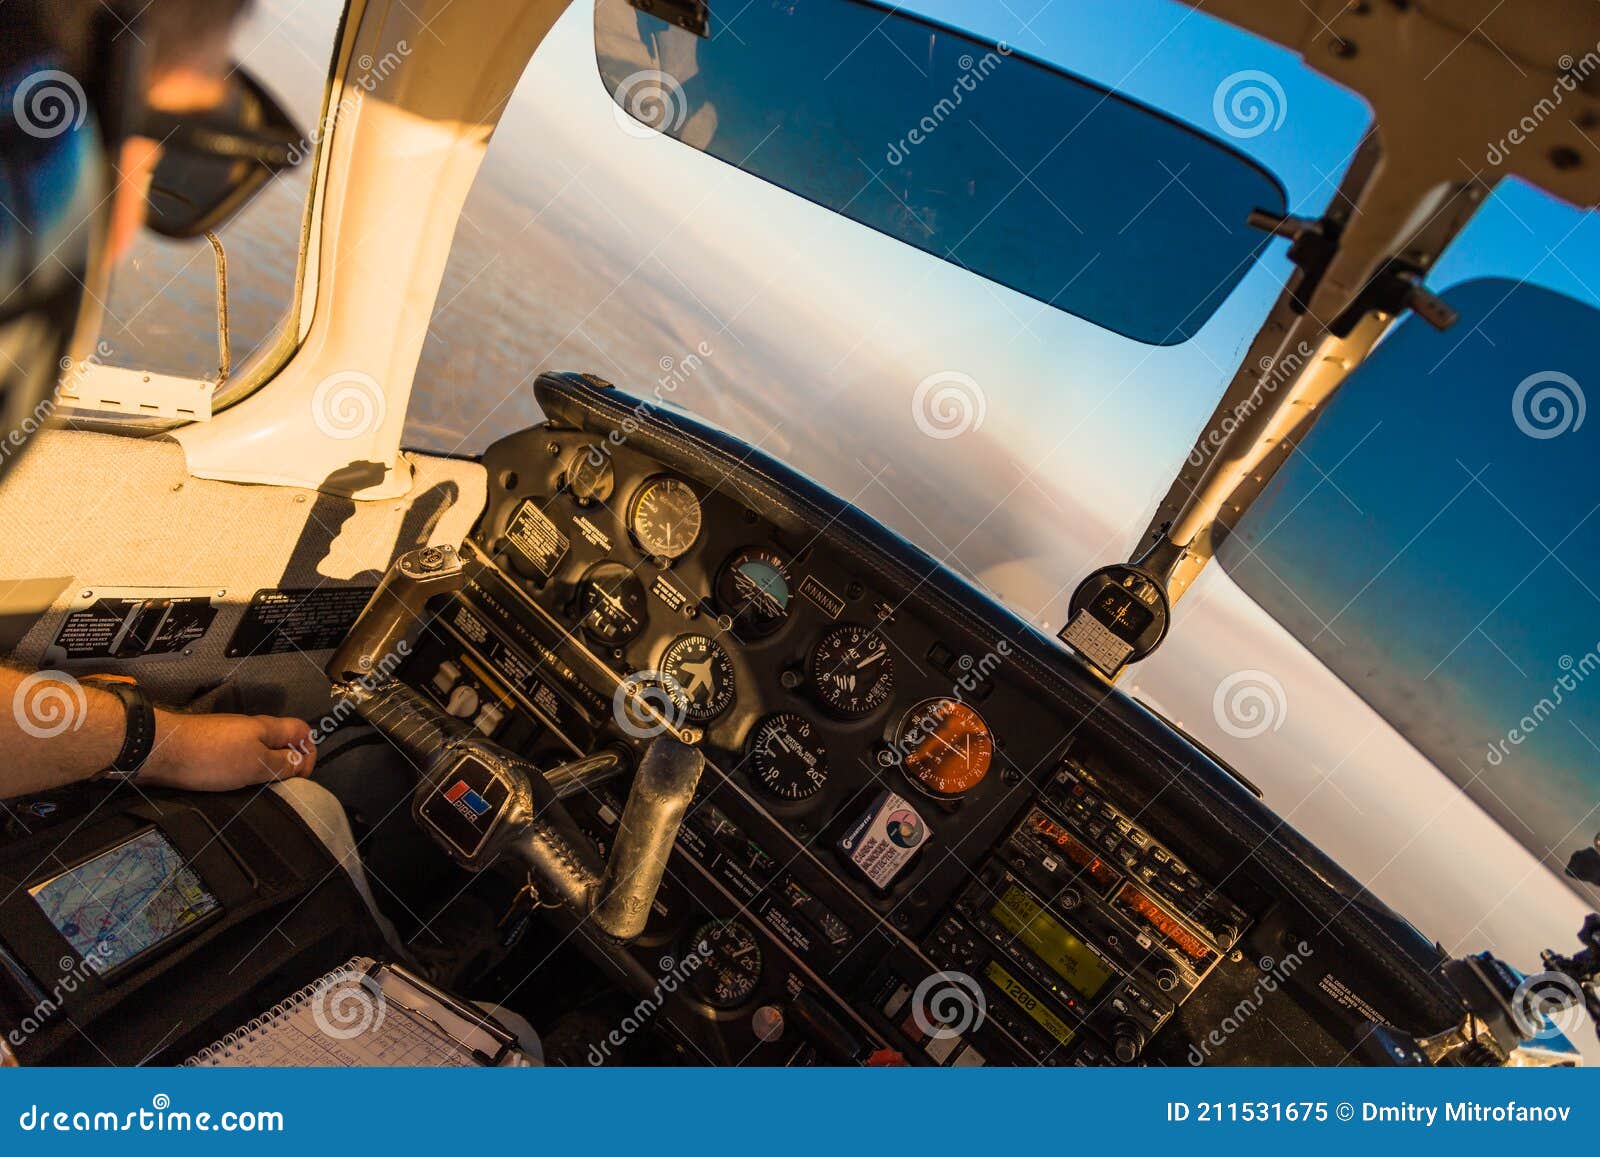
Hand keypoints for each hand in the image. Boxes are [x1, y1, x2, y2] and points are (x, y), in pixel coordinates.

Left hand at [138, 710, 316, 791]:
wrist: (160, 749)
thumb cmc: (210, 756)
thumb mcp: (256, 765)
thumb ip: (283, 764)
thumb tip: (300, 762)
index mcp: (266, 728)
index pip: (302, 730)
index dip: (309, 752)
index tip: (300, 776)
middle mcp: (249, 727)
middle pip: (280, 740)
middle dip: (285, 762)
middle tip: (278, 786)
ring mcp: (227, 735)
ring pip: (257, 749)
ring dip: (262, 768)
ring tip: (254, 787)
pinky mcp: (209, 746)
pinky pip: (236, 756)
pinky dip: (240, 769)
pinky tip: (230, 784)